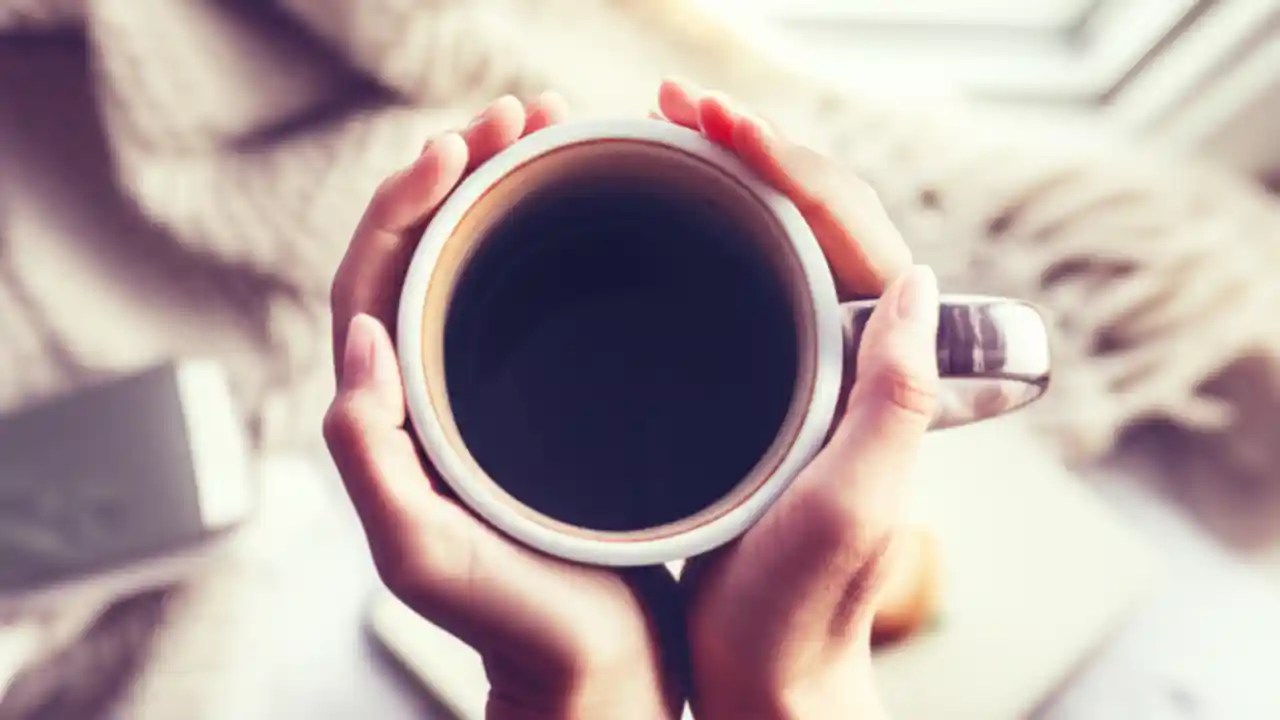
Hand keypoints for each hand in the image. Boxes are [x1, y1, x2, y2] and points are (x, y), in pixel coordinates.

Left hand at [323, 94, 683, 719]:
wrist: (595, 664)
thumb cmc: (515, 622)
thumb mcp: (422, 554)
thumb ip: (370, 455)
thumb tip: (358, 340)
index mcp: (392, 413)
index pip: (374, 279)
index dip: (404, 201)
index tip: (460, 146)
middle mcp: (433, 388)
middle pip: (428, 251)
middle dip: (463, 168)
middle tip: (523, 114)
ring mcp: (491, 388)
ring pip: (482, 262)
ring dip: (510, 189)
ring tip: (557, 134)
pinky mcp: (550, 394)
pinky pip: (538, 297)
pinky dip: (556, 236)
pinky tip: (593, 207)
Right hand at [656, 79, 938, 718]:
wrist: (761, 672)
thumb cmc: (799, 609)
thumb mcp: (851, 509)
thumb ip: (898, 401)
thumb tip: (921, 281)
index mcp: (882, 373)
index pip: (851, 232)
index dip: (788, 164)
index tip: (717, 125)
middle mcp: (850, 361)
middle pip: (813, 221)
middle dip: (750, 150)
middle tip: (674, 106)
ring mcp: (800, 373)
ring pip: (774, 246)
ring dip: (724, 180)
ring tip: (664, 136)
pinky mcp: (754, 393)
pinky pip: (739, 289)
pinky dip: (701, 236)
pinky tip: (655, 220)